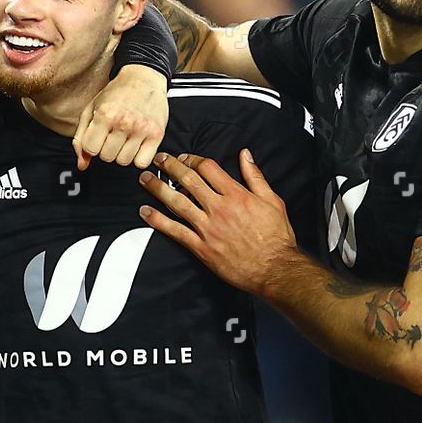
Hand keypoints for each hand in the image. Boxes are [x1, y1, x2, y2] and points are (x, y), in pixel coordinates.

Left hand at [73, 65, 168, 169]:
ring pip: (124, 161)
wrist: (144, 78)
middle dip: (107, 148)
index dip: (92, 144)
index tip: (98, 136)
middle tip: (112, 135)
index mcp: (105, 115)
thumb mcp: (91, 109)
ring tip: (125, 138)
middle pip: (107, 157)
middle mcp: (124, 122)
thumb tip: (82, 164)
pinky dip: (138, 158)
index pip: (91, 149)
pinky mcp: (157, 134)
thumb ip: (81, 137)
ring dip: (122, 153)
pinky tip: (136, 145)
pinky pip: (142, 162)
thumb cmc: (116, 93)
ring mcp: (142, 129)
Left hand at [138, 149, 299, 295]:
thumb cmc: (276, 237)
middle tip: (158, 159)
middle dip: (170, 166)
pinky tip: (145, 212)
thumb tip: (245, 155)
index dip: (192, 158)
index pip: (207, 168)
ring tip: (145, 179)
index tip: (184, 157)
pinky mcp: (202, 247)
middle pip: (188, 180)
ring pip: (177, 202)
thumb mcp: (272, 200)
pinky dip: (158, 221)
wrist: (274, 268)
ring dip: (158, 188)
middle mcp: (219, 208)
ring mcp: (208, 228)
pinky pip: (175, 231)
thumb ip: (255, 176)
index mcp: (236, 195)